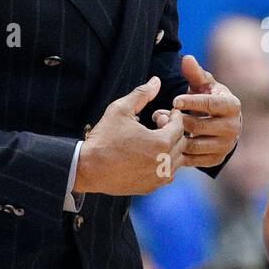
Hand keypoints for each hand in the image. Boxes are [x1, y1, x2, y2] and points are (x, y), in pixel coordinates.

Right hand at [74, 76, 186, 194]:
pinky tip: (147, 155)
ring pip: (176, 160)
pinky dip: (163, 164)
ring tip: (150, 139)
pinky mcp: (151, 187)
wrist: (87, 168)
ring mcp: (158, 178)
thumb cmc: (103, 138)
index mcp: (161, 143)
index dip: (172, 117)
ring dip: (168, 148)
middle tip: (155, 124)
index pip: (180, 126)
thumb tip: (156, 81)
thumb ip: (141, 94)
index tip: (160, 114)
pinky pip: (167, 174)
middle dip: (171, 131)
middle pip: (181, 143)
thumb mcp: (120, 110)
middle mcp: (164, 163)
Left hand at [150, 55, 240, 169]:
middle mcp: (233, 127)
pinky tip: (167, 141)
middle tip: (160, 115)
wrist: (221, 123)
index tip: (174, 101)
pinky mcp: (217, 159)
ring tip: (161, 127)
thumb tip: (187, 58)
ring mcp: (226, 146)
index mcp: (232, 105)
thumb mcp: (203, 85)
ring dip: (174, 137)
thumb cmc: (209, 98)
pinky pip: (193, 159)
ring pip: (194, 144)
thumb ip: (195, 73)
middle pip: (199, 126)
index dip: (192, 102)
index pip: (211, 104)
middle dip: (178, 121)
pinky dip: (178, 152)